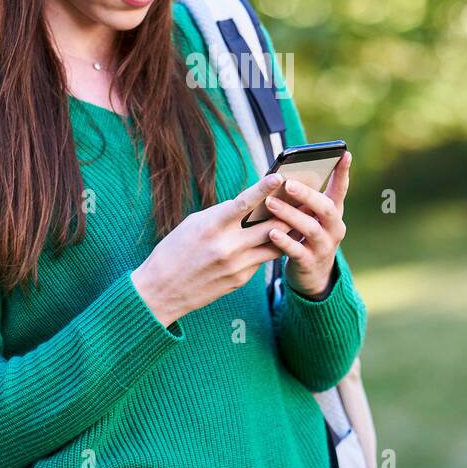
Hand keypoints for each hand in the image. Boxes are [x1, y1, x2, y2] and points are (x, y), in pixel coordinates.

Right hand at [131, 172, 288, 326]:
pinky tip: (280, 241)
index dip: (263, 188)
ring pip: (274, 245)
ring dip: (288, 232)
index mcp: (212, 226)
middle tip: (306, 199)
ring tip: (302, 219)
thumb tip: (247, 205)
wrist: (161, 291)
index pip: (243, 203)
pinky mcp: (240, 280)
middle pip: (269, 226)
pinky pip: (261, 260)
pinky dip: (269, 248)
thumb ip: (221, 214)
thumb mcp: (194, 224)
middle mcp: (227, 246)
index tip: (280, 176)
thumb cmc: (174, 250)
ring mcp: (236, 265)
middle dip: (289, 213)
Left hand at [261, 151, 350, 299]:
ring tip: (270, 203)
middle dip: (306, 195)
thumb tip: (283, 175)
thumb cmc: (306, 236)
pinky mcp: (310, 263)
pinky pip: (298, 250)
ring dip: (290, 214)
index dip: (343, 172)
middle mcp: (334, 228)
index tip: (344, 153)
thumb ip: (304, 200)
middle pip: (325, 208)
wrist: (313, 275)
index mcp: (334, 212)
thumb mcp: (311, 217)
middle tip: (287, 183)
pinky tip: (272, 232)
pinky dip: (285, 241)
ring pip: (310, 228)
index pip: (341, 189)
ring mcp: (324, 247)